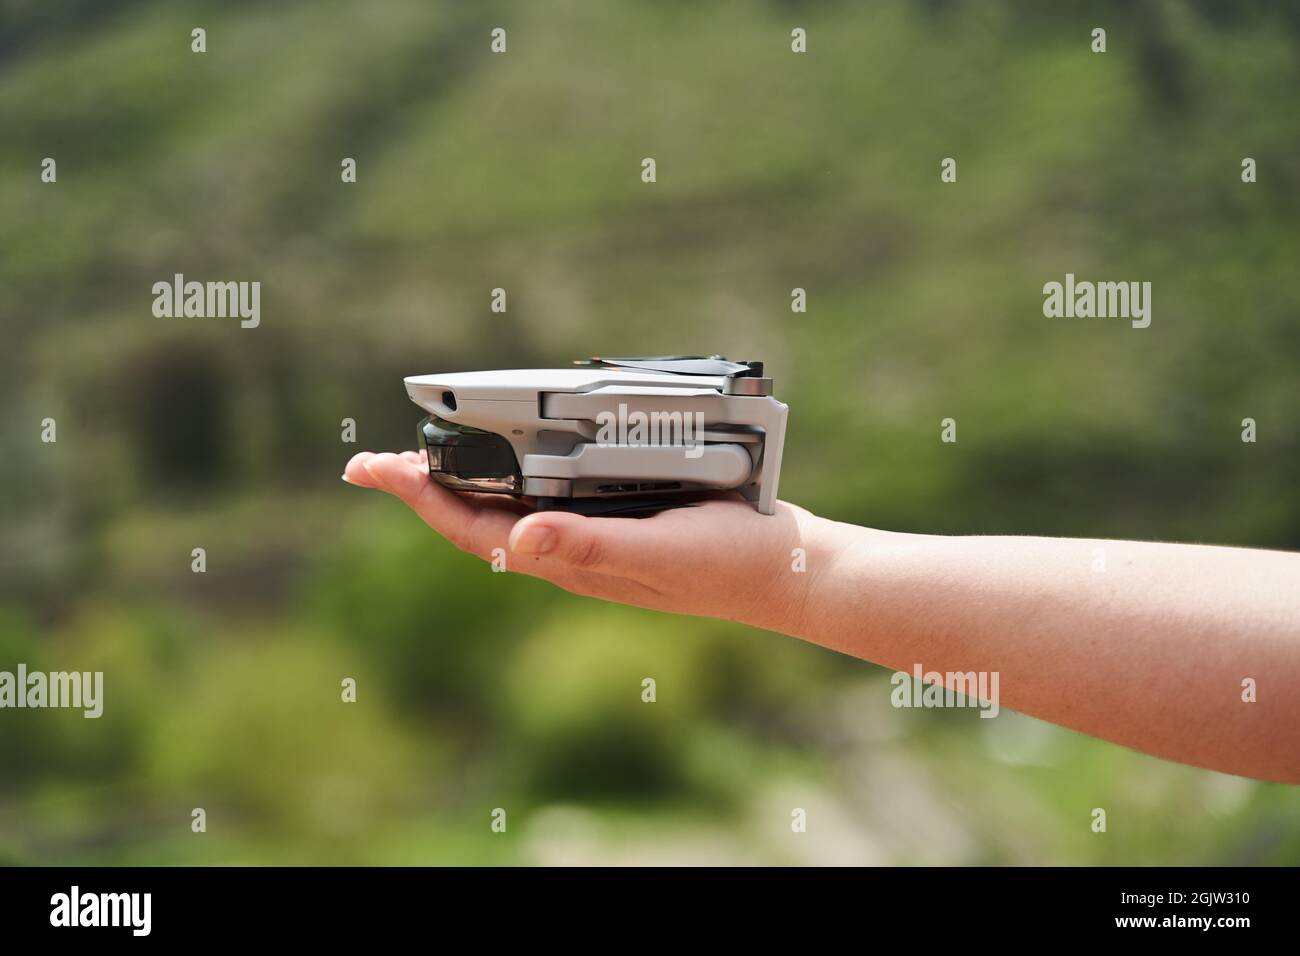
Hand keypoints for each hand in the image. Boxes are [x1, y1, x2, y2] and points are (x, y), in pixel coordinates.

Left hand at [343, 450, 822, 631]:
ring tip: (430, 451)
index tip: (371, 468)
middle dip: (426, 487)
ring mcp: (594, 536)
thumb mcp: (658, 553)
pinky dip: (520, 471)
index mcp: (568, 562)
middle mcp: (571, 551)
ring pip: (511, 505)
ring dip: (466, 478)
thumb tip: (515, 538)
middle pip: (479, 517)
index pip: (472, 530)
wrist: (784, 572)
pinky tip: (520, 450)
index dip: (418, 498)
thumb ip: (590, 546)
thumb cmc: (725, 565)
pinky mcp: (622, 517)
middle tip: (377, 458)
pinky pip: (553, 493)